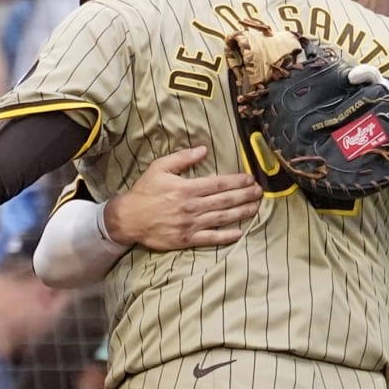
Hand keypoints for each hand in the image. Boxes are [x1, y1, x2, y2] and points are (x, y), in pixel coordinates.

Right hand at [104, 146, 260, 247]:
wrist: (129, 218)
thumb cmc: (145, 192)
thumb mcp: (159, 168)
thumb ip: (182, 158)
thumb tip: (203, 149)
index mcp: (186, 188)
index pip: (218, 184)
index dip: (236, 181)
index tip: (250, 178)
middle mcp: (192, 207)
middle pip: (225, 200)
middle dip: (245, 195)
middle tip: (259, 192)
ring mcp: (190, 225)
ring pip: (222, 218)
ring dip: (241, 212)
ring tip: (255, 208)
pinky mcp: (187, 239)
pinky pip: (211, 238)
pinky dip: (227, 236)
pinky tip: (239, 232)